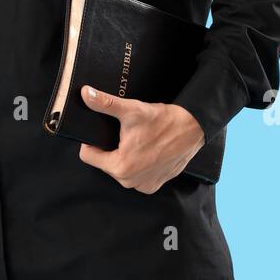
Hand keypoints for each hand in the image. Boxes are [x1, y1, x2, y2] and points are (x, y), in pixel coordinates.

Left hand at [77, 85, 206, 192]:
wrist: (193, 129)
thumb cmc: (163, 121)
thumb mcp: (131, 110)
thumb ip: (105, 103)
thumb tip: (86, 93)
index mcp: (120, 167)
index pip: (89, 156)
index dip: (92, 141)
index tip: (103, 132)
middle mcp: (130, 181)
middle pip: (105, 163)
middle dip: (111, 148)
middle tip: (125, 134)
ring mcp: (143, 185)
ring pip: (120, 169)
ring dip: (125, 156)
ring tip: (137, 141)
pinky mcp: (154, 185)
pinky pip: (136, 175)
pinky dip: (138, 164)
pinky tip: (147, 151)